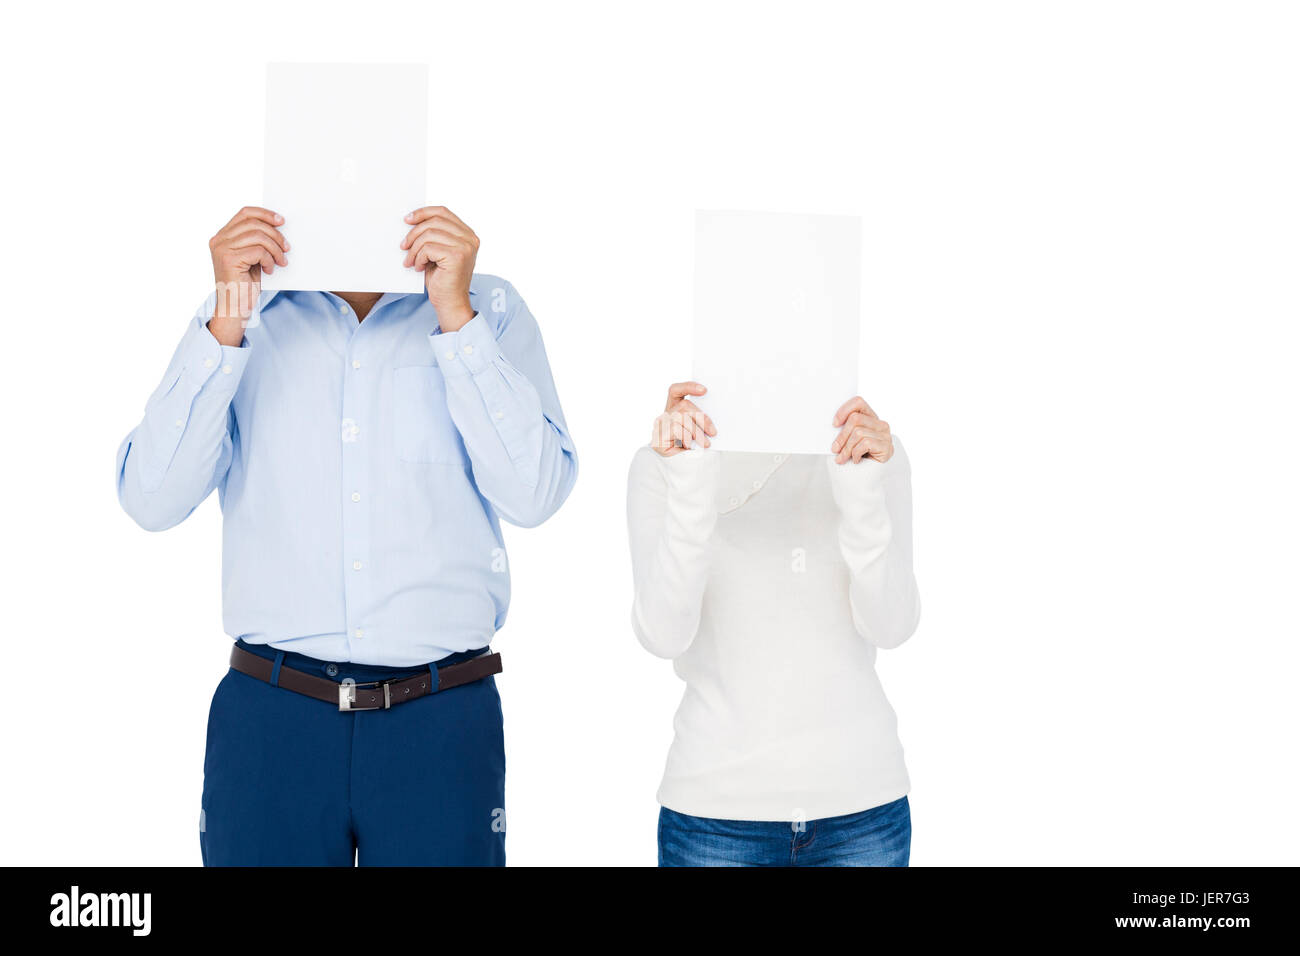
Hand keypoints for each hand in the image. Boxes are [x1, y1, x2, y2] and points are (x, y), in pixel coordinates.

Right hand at [207, 206, 288, 345]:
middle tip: (287, 248)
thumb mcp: (252, 257)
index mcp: (222, 236)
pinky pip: (258, 251)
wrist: (235, 308)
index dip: (265, 214)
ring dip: (275, 249)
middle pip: (254, 223)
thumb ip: (256, 241)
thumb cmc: (245, 284)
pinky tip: (269, 269)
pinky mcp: (229, 259)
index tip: (281, 221)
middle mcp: (219, 240)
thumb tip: (277, 226)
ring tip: (281, 261)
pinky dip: (269, 260)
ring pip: (258, 236)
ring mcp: (222, 249)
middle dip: (275, 234)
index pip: (245, 213)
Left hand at [402, 205, 478, 330]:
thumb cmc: (442, 279)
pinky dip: (418, 258)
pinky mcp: (457, 256)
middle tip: (403, 245)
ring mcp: (465, 247)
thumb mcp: (438, 251)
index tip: (407, 219)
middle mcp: (470, 238)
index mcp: (467, 234)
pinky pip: (428, 248)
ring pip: (429, 234)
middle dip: (414, 232)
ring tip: (410, 261)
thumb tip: (410, 220)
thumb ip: (433, 234)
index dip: (423, 212)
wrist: (451, 303)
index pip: (443, 212)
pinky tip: (418, 268)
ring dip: (414, 248)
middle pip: (435, 221)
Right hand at [651, 382, 716, 456]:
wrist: (679, 470)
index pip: (676, 390)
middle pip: (684, 405)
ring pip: (681, 418)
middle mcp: (666, 415)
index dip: (688, 387)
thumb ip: (699, 421)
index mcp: (675, 409)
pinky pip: (677, 430)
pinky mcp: (659, 437)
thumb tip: (710, 419)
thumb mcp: (697, 431)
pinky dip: (687, 438)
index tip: (704, 390)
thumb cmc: (691, 448)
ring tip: (705, 444)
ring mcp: (661, 425)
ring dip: (696, 431)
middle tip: (712, 432)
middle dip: (701, 418)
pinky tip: (691, 446)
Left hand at [831, 397, 893, 463]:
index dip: (844, 410)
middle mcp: (880, 424)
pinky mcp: (887, 447)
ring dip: (846, 448)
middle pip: (855, 419)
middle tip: (834, 449)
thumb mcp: (845, 441)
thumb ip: (843, 428)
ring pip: (858, 432)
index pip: (858, 402)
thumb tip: (833, 421)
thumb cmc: (851, 459)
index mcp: (870, 418)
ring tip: (842, 458)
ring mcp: (885, 436)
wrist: (861, 482)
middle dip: (841, 436)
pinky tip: (856, 461)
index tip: (834, 424)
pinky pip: (865, 443)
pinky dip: (856, 454)